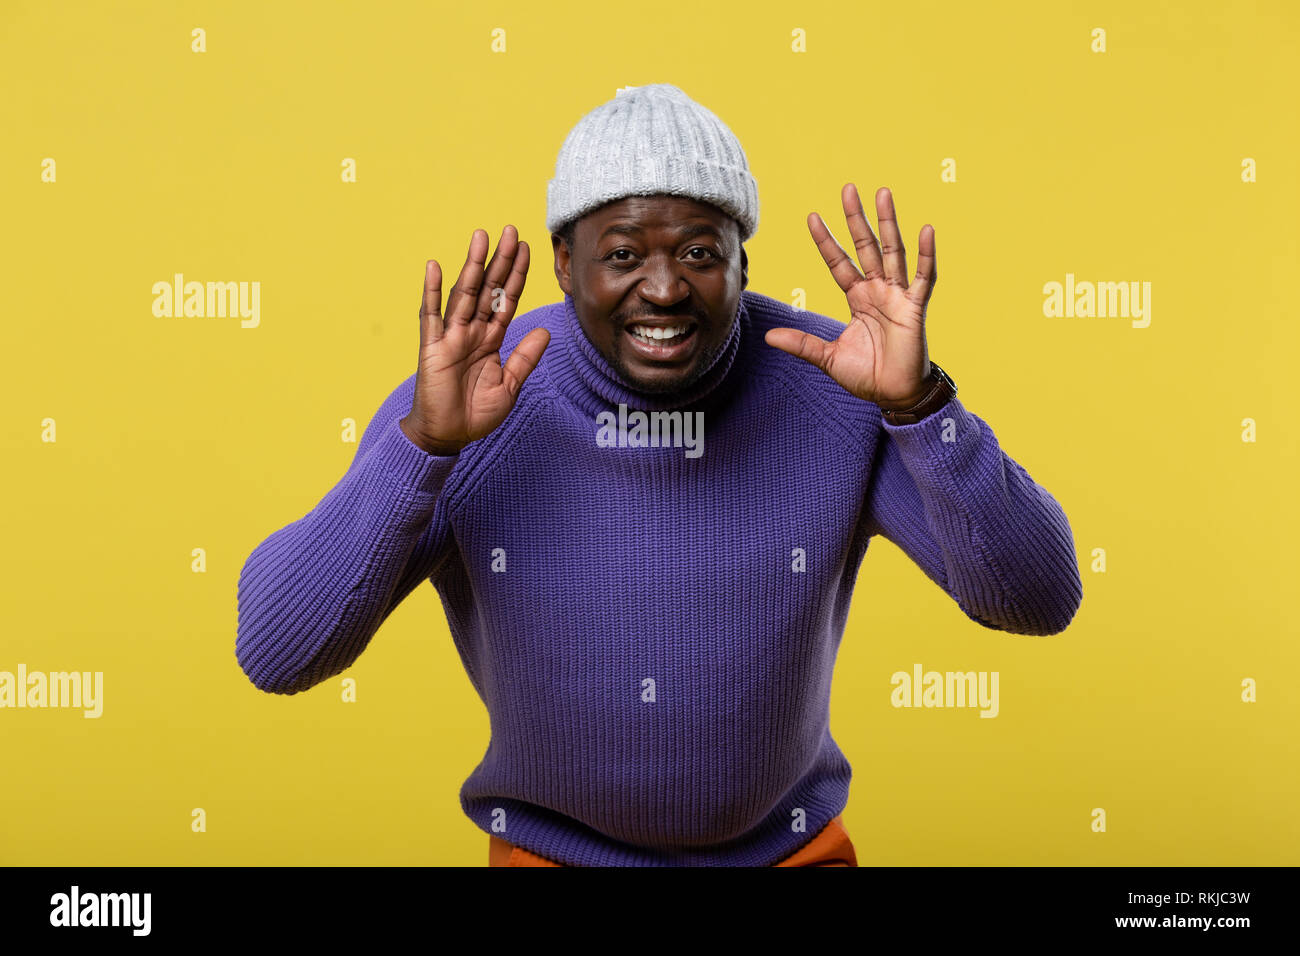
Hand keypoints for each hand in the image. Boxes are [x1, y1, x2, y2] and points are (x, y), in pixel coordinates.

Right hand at [400, 225, 549, 455]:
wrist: (447, 436)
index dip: (517, 275)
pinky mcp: (433, 348)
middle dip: (500, 260)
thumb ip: (525, 358)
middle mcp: (471, 332)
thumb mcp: (510, 386)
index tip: (527, 248)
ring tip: (481, 237)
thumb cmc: (475, 414)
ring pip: (464, 294)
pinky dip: (432, 291)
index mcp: (491, 340)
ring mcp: (451, 337)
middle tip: (510, 230)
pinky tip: (436, 267)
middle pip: (489, 289)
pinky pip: (431, 315)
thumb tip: (544, 331)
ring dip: (473, 266)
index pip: (507, 300)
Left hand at [765, 184, 936, 408]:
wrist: (894, 395)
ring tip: (883, 193)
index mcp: (857, 299)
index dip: (826, 241)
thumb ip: (802, 344)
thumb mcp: (828, 358)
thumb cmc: (866, 375)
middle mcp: (877, 291)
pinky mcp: (915, 308)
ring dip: (888, 223)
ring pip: (893, 251)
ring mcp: (897, 296)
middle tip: (848, 189)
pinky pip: (922, 277)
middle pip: (865, 247)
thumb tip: (768, 337)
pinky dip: (926, 255)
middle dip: (856, 219)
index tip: (812, 217)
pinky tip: (926, 230)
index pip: (838, 263)